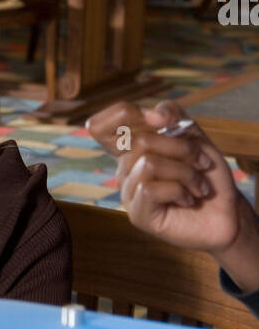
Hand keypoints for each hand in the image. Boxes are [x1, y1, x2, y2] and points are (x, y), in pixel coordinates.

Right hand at [86, 100, 244, 253]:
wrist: (227, 211)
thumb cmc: (208, 175)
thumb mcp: (194, 135)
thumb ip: (172, 115)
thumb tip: (154, 115)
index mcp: (132, 148)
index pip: (100, 125)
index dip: (124, 113)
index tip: (163, 121)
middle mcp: (125, 169)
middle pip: (139, 140)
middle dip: (182, 148)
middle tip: (203, 163)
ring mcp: (129, 192)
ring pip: (148, 164)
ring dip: (186, 172)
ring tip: (199, 186)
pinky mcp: (138, 214)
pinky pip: (150, 189)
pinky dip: (180, 191)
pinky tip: (189, 200)